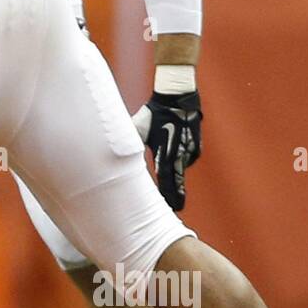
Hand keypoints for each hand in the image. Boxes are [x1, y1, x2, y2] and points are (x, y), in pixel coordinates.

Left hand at [132, 89, 201, 210]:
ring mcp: (191, 151)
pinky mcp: (195, 147)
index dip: (170, 194)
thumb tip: (113, 155)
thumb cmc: (153, 114)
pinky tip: (170, 154)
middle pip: (177, 180)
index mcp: (167, 152)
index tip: (172, 208)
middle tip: (176, 209)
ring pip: (179, 167)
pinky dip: (177, 160)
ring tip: (167, 173)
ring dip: (173, 173)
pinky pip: (184, 158)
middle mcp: (181, 154)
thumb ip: (130, 144)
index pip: (168, 179)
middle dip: (176, 194)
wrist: (177, 99)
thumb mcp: (138, 128)